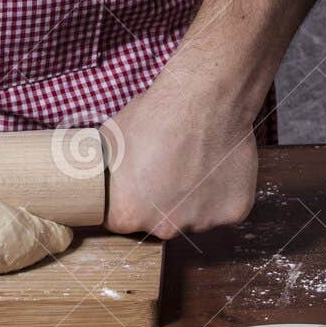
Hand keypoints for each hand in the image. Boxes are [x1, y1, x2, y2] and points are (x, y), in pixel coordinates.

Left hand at [103, 74, 257, 239]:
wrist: (202, 99)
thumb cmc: (155, 114)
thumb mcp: (110, 140)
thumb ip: (104, 171)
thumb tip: (92, 177)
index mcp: (128, 213)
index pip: (121, 219)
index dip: (127, 200)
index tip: (135, 184)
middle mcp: (164, 227)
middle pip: (159, 222)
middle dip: (159, 202)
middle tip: (166, 168)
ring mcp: (202, 223)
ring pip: (192, 216)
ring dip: (191, 199)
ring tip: (192, 162)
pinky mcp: (233, 213)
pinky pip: (221, 209)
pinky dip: (219, 193)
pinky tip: (213, 165)